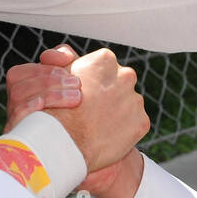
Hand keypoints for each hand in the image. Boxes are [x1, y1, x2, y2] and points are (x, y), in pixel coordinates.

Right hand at [2, 44, 81, 132]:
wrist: (78, 147)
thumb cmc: (73, 110)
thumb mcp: (69, 81)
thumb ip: (63, 59)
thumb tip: (54, 55)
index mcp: (20, 92)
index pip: (19, 73)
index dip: (42, 69)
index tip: (67, 71)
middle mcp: (13, 107)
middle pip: (18, 86)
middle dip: (49, 81)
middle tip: (77, 84)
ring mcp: (15, 123)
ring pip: (18, 100)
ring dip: (49, 94)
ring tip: (76, 97)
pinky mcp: (19, 139)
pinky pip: (17, 119)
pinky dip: (32, 109)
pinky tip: (51, 107)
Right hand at [43, 48, 148, 174]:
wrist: (63, 142)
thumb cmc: (55, 107)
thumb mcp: (55, 73)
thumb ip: (64, 58)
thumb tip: (67, 54)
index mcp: (105, 59)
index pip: (103, 67)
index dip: (91, 82)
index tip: (82, 94)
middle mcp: (126, 75)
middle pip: (118, 84)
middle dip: (107, 95)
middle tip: (89, 111)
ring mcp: (135, 100)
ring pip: (127, 104)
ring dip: (116, 112)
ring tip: (96, 125)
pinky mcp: (141, 122)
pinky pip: (133, 124)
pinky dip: (122, 130)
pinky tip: (105, 136)